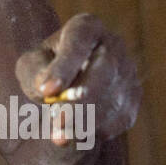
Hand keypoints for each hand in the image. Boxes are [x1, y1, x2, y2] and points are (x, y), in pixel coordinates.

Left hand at [16, 13, 140, 146]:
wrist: (68, 81)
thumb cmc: (45, 68)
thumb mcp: (31, 65)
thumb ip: (34, 72)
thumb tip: (47, 89)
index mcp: (86, 27)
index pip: (78, 42)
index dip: (64, 67)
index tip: (47, 90)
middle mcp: (113, 44)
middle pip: (104, 71)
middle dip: (80, 100)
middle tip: (57, 121)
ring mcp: (128, 70)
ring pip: (114, 98)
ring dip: (87, 120)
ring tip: (59, 137)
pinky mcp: (134, 96)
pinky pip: (121, 117)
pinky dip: (98, 130)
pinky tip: (75, 135)